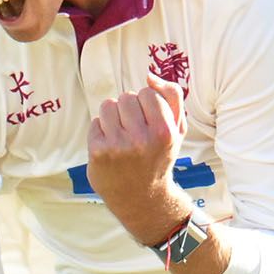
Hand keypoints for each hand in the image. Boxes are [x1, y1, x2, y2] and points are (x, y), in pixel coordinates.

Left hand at [86, 72, 190, 245]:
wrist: (142, 197)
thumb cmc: (159, 156)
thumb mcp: (177, 130)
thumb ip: (172, 97)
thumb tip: (150, 76)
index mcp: (165, 132)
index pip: (147, 92)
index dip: (146, 104)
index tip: (149, 122)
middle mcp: (141, 139)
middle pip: (126, 97)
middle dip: (129, 109)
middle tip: (134, 130)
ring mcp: (118, 146)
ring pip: (108, 105)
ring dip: (113, 116)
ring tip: (121, 135)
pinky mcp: (98, 151)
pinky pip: (96, 122)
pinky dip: (101, 131)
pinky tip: (110, 147)